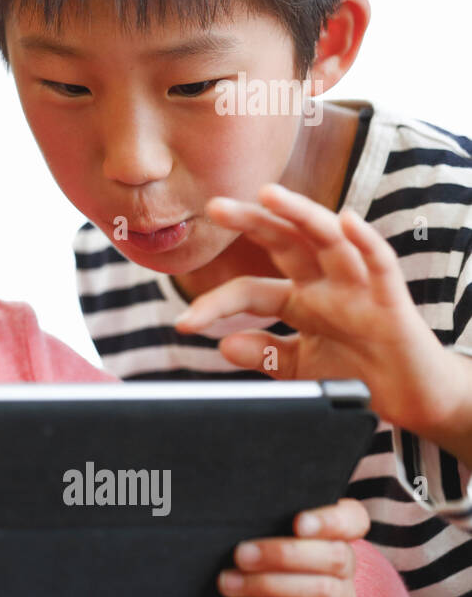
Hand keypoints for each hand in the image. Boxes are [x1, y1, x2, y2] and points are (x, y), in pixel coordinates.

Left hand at [175, 183, 471, 451]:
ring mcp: (359, 288)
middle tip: (217, 206)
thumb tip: (224, 344)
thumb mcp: (300, 367)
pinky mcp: (392, 301)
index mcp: (300, 299)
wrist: (412, 401)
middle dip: (252, 221)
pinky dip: (365, 241)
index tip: (183, 323)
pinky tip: (347, 219)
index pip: (250, 290)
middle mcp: (326, 284)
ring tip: (270, 195)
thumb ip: (265, 354)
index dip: (215, 304)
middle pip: (287, 242)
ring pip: (329, 240)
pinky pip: (380, 264)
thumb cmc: (358, 376)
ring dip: (301, 214)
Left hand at [219, 498, 368, 596]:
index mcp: (334, 539)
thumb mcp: (271, 543)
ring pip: (321, 591)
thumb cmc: (269, 568)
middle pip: (336, 556)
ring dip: (268, 585)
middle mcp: (345, 572)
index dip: (331, 520)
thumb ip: (267, 526)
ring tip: (227, 583)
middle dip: (283, 554)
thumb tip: (232, 517)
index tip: (298, 521)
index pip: (354, 520)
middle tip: (239, 554)